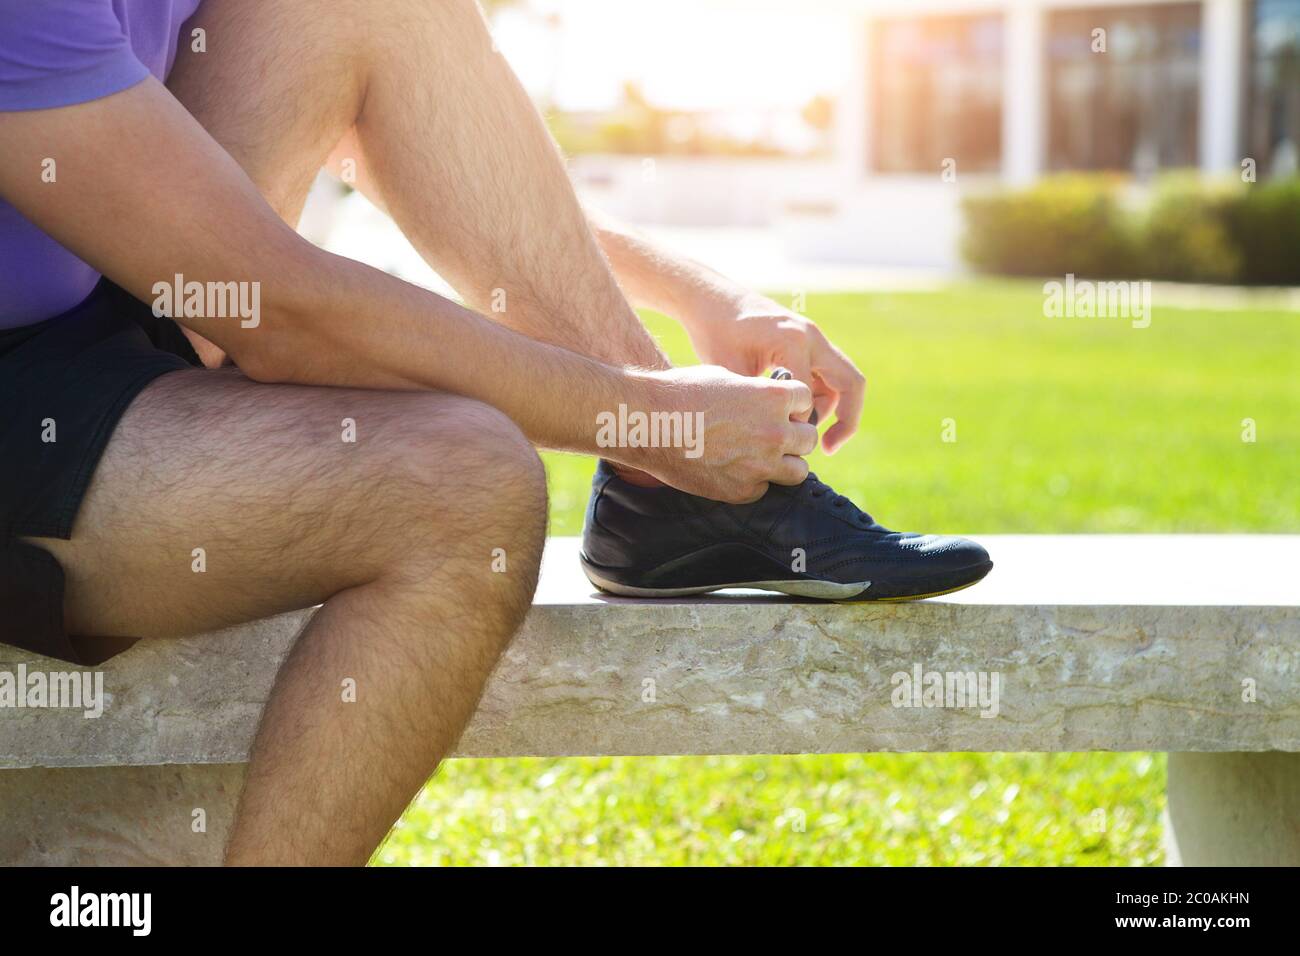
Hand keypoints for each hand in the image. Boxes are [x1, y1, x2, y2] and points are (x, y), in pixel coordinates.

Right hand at [613, 366, 817, 503]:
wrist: (649, 423)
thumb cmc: (681, 392)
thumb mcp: (726, 378)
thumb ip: (756, 394)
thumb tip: (768, 403)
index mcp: (773, 398)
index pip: (806, 402)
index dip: (792, 404)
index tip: (779, 408)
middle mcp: (774, 432)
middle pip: (808, 439)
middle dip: (794, 435)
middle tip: (773, 434)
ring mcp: (760, 465)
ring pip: (798, 471)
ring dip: (785, 463)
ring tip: (763, 457)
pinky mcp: (742, 490)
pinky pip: (764, 488)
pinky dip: (755, 481)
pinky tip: (734, 469)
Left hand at [683, 290, 864, 454]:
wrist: (711, 299)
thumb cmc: (714, 332)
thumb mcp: (730, 371)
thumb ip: (758, 401)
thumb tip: (779, 436)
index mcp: (792, 342)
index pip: (813, 396)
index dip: (802, 424)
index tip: (785, 441)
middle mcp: (811, 337)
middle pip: (852, 383)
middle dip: (847, 419)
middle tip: (829, 448)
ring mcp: (812, 337)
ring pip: (841, 379)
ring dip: (829, 407)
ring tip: (800, 428)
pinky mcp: (807, 341)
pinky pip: (826, 373)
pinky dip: (818, 394)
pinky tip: (795, 412)